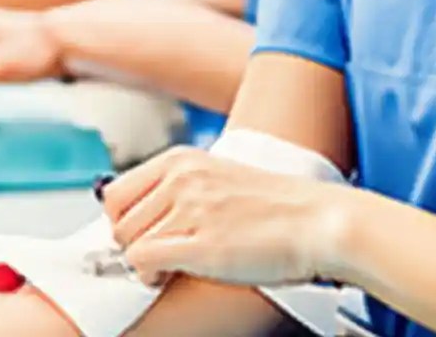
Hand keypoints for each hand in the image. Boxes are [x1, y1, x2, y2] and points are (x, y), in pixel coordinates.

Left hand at [103, 147, 351, 287]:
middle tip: (157, 255)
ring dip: (143, 261)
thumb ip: (181, 191)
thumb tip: (141, 219)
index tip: (138, 235)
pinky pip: (142, 260)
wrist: (320, 223)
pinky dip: (148, 275)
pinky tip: (168, 276)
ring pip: (127, 243)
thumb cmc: (279, 209)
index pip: (115, 191)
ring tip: (170, 265)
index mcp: (183, 160)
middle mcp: (182, 179)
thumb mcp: (220, 180)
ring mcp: (192, 209)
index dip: (122, 220)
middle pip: (117, 220)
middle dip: (131, 243)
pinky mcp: (202, 244)